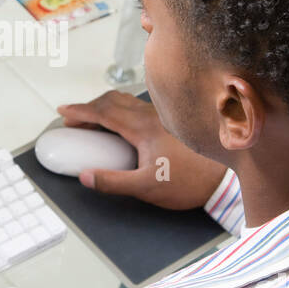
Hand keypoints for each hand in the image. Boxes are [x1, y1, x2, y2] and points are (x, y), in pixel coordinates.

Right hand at [57, 90, 227, 209]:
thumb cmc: (189, 181)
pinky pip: (138, 107)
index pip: (103, 111)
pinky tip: (123, 124)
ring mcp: (163, 116)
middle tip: (74, 120)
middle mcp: (152, 115)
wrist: (225, 177)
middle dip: (89, 107)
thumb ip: (113, 182)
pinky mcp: (171, 122)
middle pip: (112, 100)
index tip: (63, 112)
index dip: (80, 111)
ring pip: (127, 101)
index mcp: (142, 127)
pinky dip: (121, 110)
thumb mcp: (147, 187)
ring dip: (105, 106)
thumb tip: (86, 176)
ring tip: (94, 120)